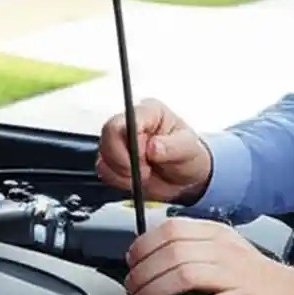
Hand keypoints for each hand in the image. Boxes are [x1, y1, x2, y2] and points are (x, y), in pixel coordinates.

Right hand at [97, 99, 211, 203]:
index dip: (129, 142)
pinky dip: (120, 181)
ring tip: (145, 174)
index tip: (143, 159)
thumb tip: (153, 147)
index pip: (125, 120)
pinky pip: (105, 171)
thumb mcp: (189, 148)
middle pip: (108, 135)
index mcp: (148, 113)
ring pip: (104, 156)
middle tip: (144, 171)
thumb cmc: (189, 154)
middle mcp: (130, 124)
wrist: (187, 178)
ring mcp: (120, 143)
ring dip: (123, 173)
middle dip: (124, 160)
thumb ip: (172, 147)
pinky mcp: (115, 161)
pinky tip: (137, 180)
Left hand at [124, 217, 293, 294]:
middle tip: (131, 288)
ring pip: (185, 274)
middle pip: (172, 252)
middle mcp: (224, 250)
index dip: (144, 245)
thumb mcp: (223, 250)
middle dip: (143, 272)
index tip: (131, 262)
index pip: (171, 229)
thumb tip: (152, 255)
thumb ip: (193, 247)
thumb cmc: (256, 279)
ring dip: (155, 291)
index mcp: (217, 234)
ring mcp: (236, 274)